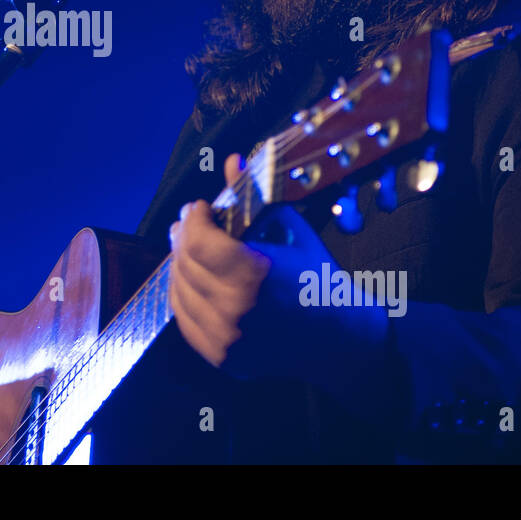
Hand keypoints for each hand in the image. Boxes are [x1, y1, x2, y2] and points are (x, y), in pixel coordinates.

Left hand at [168, 153, 387, 383]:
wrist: (340, 338)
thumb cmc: (317, 277)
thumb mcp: (289, 230)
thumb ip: (253, 197)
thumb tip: (231, 161)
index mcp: (254, 274)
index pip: (198, 240)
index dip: (193, 219)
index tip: (199, 207)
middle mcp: (235, 309)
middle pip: (185, 263)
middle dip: (184, 238)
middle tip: (188, 224)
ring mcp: (226, 339)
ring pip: (180, 291)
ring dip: (180, 265)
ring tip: (188, 249)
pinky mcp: (221, 358)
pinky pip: (185, 320)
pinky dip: (184, 295)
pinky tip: (192, 278)